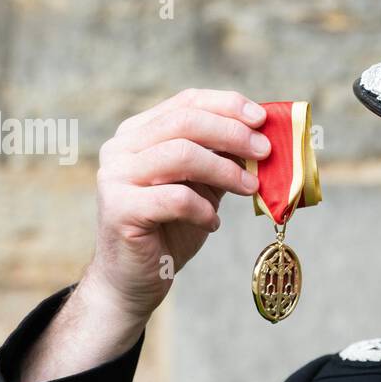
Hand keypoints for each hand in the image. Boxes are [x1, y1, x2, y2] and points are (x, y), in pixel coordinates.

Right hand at [83, 88, 272, 319]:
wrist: (134, 279)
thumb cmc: (171, 229)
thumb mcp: (202, 186)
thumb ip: (222, 159)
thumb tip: (263, 137)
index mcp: (138, 133)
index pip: (186, 102)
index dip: (227, 105)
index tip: (262, 119)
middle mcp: (121, 148)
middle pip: (185, 122)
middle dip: (233, 134)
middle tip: (265, 152)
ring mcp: (115, 176)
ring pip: (181, 155)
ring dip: (225, 171)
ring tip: (250, 189)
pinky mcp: (119, 208)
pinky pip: (175, 197)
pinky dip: (204, 209)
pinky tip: (212, 223)